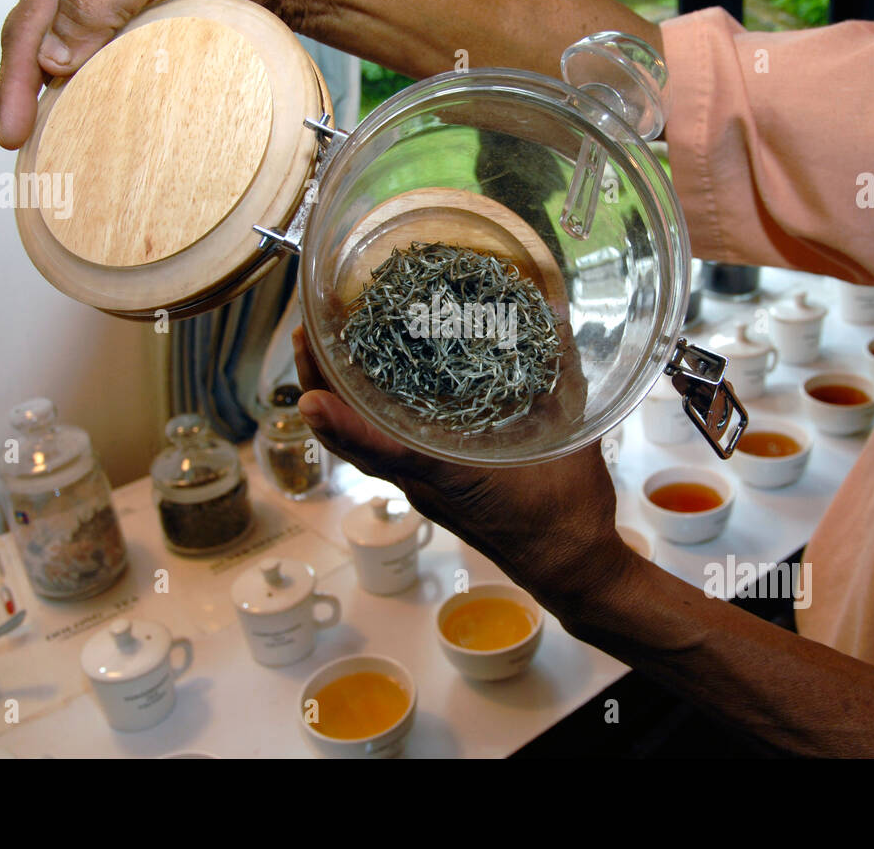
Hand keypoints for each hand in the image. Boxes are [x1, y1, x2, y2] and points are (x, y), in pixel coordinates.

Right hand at [0, 0, 301, 149]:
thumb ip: (101, 0)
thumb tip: (51, 55)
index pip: (27, 21)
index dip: (14, 80)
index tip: (12, 131)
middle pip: (30, 36)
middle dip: (17, 91)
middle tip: (13, 141)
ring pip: (53, 48)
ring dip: (42, 91)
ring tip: (34, 137)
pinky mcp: (122, 19)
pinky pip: (85, 55)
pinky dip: (74, 86)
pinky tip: (72, 113)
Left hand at [290, 326, 634, 612]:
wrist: (568, 565)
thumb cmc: (566, 511)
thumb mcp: (564, 438)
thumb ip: (560, 372)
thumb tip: (552, 307)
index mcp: (452, 475)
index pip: (386, 452)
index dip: (344, 425)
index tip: (309, 397)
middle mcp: (422, 484)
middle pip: (352, 443)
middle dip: (320, 389)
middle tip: (305, 333)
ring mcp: (420, 488)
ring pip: (360, 447)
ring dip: (333, 402)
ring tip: (321, 348)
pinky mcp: (428, 487)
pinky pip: (380, 450)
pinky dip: (359, 417)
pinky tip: (363, 385)